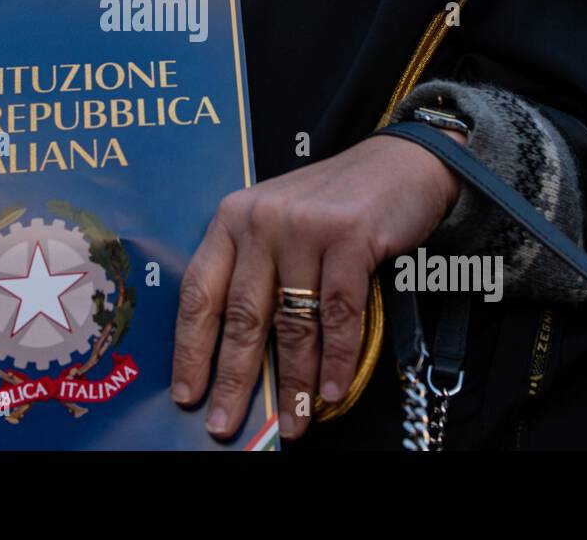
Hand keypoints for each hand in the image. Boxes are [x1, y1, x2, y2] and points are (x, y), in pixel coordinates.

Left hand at [171, 128, 466, 441]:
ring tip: (292, 423)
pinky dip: (337, 358)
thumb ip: (256, 275)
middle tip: (223, 424)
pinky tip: (331, 391)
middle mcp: (260, 220)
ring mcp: (304, 227)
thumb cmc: (334, 204)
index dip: (191, 348)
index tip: (185, 392)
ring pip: (292, 321)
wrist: (400, 163)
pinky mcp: (349, 236)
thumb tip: (239, 358)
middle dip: (233, 379)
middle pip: (240, 315)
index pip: (198, 292)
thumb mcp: (279, 226)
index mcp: (232, 219)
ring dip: (293, 382)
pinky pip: (339, 313)